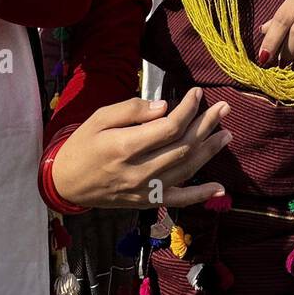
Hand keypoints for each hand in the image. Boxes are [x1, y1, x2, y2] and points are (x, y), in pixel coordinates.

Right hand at [52, 88, 231, 208]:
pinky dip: (200, 195)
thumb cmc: (83, 145)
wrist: (67, 183)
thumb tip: (165, 108)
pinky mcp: (146, 201)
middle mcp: (138, 171)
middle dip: (206, 125)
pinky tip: (220, 188)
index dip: (188, 109)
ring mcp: (144, 190)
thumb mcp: (99, 118)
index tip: (197, 93)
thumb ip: (132, 110)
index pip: (168, 127)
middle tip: (223, 108)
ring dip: (209, 151)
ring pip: (186, 169)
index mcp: (124, 146)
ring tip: (226, 133)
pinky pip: (178, 200)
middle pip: (182, 147)